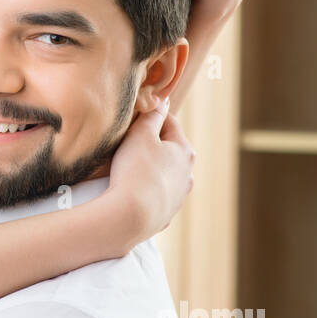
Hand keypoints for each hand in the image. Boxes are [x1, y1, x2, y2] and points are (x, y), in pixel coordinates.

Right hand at [108, 103, 194, 239]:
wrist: (130, 216)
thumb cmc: (136, 171)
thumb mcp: (141, 135)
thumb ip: (152, 115)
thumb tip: (162, 100)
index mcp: (184, 151)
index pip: (170, 123)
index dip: (152, 116)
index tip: (135, 116)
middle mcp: (187, 174)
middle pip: (170, 150)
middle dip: (152, 144)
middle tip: (129, 141)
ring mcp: (178, 197)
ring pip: (165, 175)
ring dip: (152, 169)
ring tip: (130, 168)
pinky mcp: (166, 214)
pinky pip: (156, 197)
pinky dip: (147, 192)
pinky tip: (133, 193)